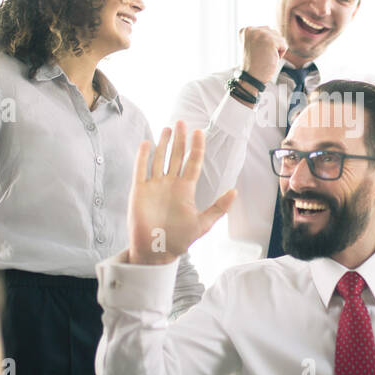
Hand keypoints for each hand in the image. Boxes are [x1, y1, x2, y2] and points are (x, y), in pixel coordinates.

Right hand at [128, 122, 235, 264]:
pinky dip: (142, 157)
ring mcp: (154, 186)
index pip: (192, 162)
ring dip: (163, 144)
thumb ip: (218, 208)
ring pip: (159, 159)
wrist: (156, 251)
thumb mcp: (203, 224)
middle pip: (176, 156)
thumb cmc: (179, 239)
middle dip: (180, 139)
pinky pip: (141, 170)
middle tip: (182, 122)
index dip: (196, 147)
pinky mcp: (139, 191)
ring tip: (168, 129)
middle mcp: (170, 183)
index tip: (199, 132)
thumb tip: (235, 191)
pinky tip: (147, 143)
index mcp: (185, 189)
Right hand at [239, 26, 287, 86]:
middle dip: (271, 46)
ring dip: (276, 50)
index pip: (266, 31)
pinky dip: (280, 55)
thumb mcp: (254, 45)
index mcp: (246, 30)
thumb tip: (274, 31)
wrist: (251, 78)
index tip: (255, 53)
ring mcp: (261, 34)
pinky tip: (269, 59)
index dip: (265, 44)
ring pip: (279, 39)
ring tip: (264, 57)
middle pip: (273, 33)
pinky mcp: (270, 41)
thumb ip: (261, 36)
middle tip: (260, 56)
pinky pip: (284, 46)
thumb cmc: (254, 65)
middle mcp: (252, 30)